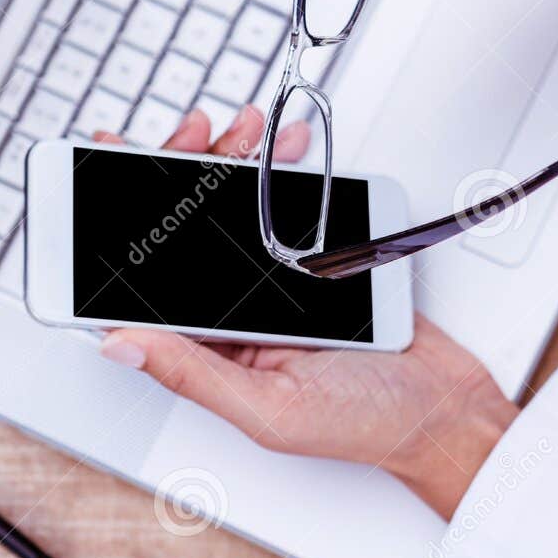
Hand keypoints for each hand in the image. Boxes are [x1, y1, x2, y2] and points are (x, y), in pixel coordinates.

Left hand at [97, 107, 516, 517]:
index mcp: (205, 352)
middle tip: (194, 133)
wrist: (448, 412)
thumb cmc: (363, 426)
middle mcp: (231, 316)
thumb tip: (116, 342)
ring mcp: (273, 287)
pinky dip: (285, 176)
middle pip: (186, 233)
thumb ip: (191, 373)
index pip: (146, 279)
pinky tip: (285, 152)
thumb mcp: (267, 408)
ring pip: (234, 214)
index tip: (110, 168)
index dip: (125, 223)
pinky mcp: (315, 268)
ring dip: (234, 164)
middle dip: (183, 173)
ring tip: (241, 131)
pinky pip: (286, 214)